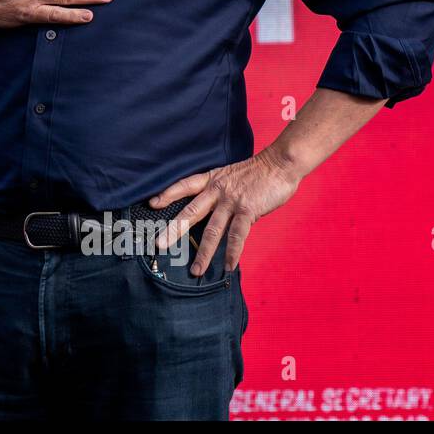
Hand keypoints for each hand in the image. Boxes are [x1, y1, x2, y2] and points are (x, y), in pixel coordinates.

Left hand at [147, 150, 301, 274]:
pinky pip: (237, 235)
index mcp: (212, 180)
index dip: (168, 194)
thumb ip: (220, 192)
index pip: (184, 185)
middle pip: (191, 212)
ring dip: (204, 253)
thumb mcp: (231, 176)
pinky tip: (228, 266)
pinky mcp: (248, 210)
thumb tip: (214, 211)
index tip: (153, 203)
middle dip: (174, 229)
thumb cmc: (258, 172)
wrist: (280, 163)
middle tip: (159, 244)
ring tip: (196, 270)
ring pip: (212, 230)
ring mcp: (231, 201)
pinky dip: (232, 252)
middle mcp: (217, 191)